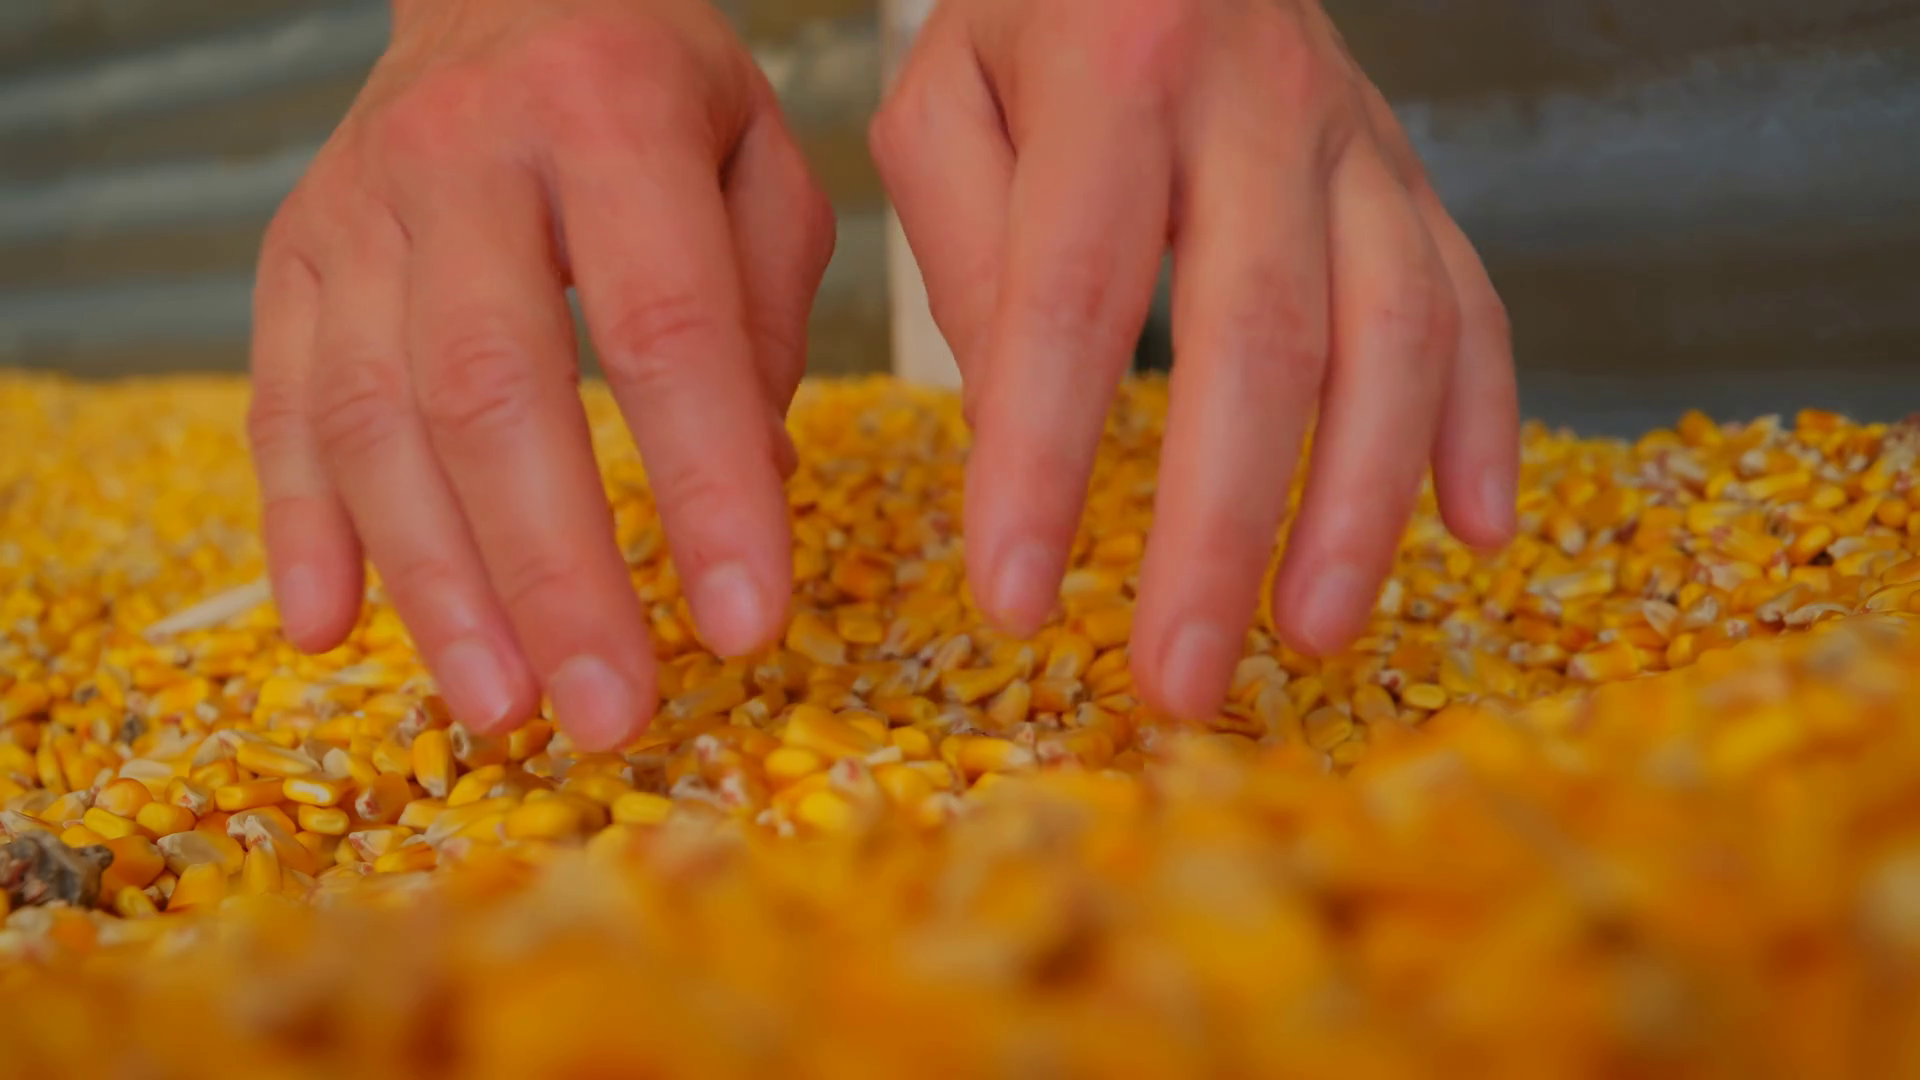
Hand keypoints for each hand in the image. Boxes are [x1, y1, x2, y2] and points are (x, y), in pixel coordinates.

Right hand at [247, 0, 833, 749]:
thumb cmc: (656, 89)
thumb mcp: (760, 158)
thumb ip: (765, 313)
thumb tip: (751, 485)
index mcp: (607, 112)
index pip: (665, 327)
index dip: (703, 486)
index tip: (746, 625)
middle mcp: (462, 157)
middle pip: (495, 391)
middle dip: (555, 573)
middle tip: (613, 714)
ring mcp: (354, 211)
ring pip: (376, 418)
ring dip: (437, 583)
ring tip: (501, 709)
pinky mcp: (290, 260)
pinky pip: (282, 406)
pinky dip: (302, 526)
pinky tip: (330, 629)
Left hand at [870, 0, 1517, 717]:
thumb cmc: (1036, 23)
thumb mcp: (945, 106)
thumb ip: (972, 260)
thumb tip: (1016, 437)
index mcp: (1113, 69)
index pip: (1074, 291)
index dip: (1045, 457)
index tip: (1015, 598)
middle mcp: (1261, 98)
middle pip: (1260, 332)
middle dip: (1219, 524)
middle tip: (1177, 676)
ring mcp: (1359, 141)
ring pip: (1394, 330)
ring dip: (1359, 501)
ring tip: (1309, 634)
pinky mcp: (1415, 179)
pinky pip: (1473, 304)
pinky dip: (1484, 423)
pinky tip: (1477, 531)